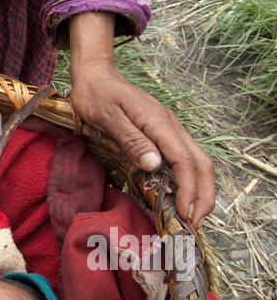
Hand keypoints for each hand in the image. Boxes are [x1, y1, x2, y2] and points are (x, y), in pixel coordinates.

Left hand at [70, 63, 214, 227]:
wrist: (95, 75)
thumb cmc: (96, 96)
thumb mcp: (107, 117)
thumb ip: (131, 140)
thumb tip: (154, 164)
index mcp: (158, 122)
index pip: (183, 160)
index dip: (188, 189)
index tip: (184, 214)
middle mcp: (171, 125)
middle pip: (201, 162)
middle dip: (203, 195)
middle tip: (194, 224)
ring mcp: (170, 129)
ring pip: (197, 160)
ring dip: (200, 189)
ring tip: (191, 215)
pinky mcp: (164, 133)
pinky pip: (184, 158)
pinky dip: (189, 179)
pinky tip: (180, 195)